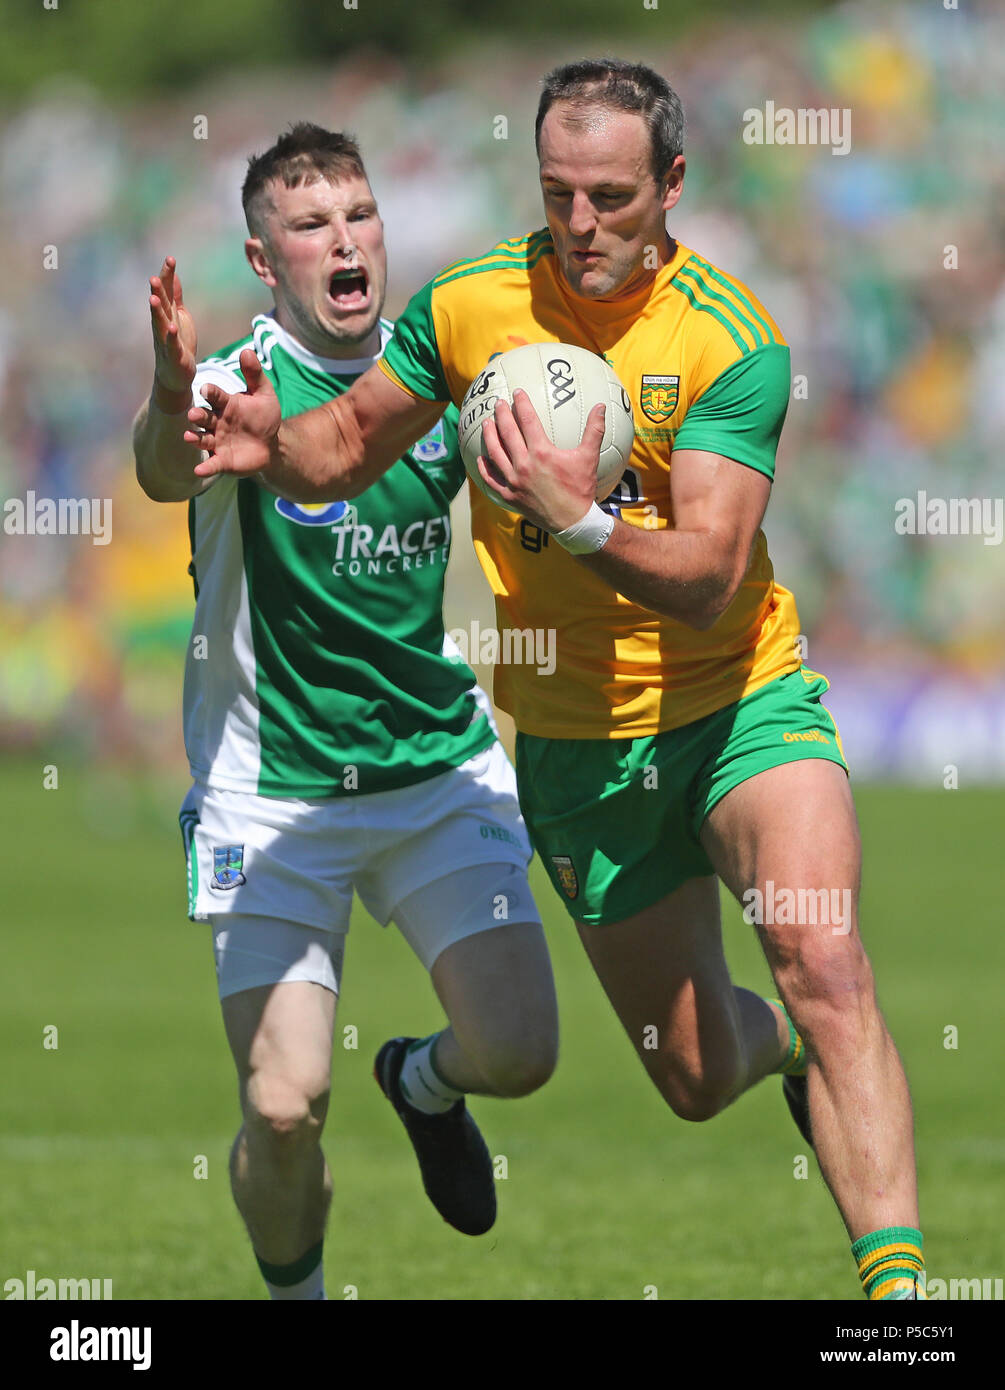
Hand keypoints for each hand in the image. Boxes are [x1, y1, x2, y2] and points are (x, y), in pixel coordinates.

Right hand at [149, 256, 196, 409]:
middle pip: (160, 305)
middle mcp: (163, 324)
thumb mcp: (179, 316)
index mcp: (167, 313)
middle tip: (153, 276)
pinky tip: (172, 328)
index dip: (167, 275)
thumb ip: (175, 297)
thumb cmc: (178, 343)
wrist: (176, 375)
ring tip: (154, 297)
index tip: (170, 258)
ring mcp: (166, 340)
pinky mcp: (174, 356)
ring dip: (156, 311)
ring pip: (160, 323)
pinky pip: (171, 345)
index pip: (166, 291)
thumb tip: (172, 275)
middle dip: (157, 291)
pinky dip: (171, 336)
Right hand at [186, 349, 280, 477]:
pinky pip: (212, 463)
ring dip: (194, 438)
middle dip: (197, 416)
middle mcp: (216, 421)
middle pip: (203, 417)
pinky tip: (198, 470)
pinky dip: (205, 467)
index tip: (205, 389)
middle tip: (192, 415)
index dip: (210, 392)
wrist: (271, 444)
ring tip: (188, 437)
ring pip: (202, 438)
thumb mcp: (264, 394)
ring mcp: (217, 441)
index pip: (215, 395)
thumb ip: (254, 375)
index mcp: (225, 403)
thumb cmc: (265, 417)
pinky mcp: (221, 460)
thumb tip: (246, 350)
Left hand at [478, 389, 605, 531]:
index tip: (517, 393)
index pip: (527, 420)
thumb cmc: (581, 489)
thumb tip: (600, 407)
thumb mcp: (589, 458)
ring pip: (495, 453)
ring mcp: (514, 481)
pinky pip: (492, 480)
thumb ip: (594, 430)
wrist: (573, 522)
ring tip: (487, 423)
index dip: (521, 404)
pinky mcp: (510, 496)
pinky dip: (485, 468)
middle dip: (502, 414)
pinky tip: (481, 458)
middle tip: (498, 403)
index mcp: (542, 452)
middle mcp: (524, 464)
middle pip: (507, 433)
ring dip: (490, 436)